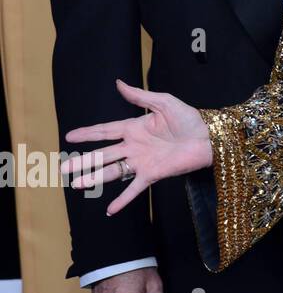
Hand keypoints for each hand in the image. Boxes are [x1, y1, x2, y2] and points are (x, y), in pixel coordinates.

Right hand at [61, 79, 213, 215]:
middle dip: (82, 160)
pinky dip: (123, 200)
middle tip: (63, 168)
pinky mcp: (153, 174)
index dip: (87, 133)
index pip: (105, 130)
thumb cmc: (189, 118)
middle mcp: (134, 146)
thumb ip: (140, 96)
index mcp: (135, 127)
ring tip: (78, 184)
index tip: (69, 137)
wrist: (209, 137)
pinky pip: (134, 188)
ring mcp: (142, 161)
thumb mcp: (164, 102)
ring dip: (95, 178)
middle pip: (103, 154)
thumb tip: (119, 83)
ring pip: (113, 171)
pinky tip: (110, 210)